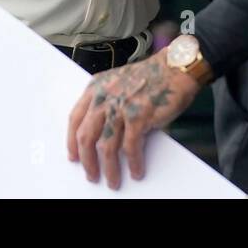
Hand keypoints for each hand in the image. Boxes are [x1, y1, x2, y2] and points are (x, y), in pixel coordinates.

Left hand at [66, 49, 201, 189]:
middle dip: (87, 161)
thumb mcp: (118, 82)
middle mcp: (104, 97)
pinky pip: (130, 148)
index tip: (74, 156)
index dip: (71, 141)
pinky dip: (133, 163)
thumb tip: (103, 135)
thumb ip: (107, 102)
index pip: (75, 119)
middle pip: (85, 137)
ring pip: (105, 147)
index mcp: (96, 87)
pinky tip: (136, 171)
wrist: (176, 66)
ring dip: (109, 169)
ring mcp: (120, 107)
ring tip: (113, 180)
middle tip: (91, 175)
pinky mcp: (139, 116)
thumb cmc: (152, 75)